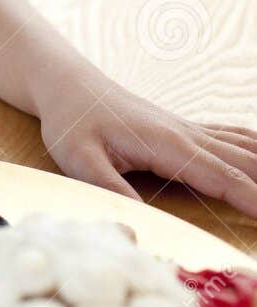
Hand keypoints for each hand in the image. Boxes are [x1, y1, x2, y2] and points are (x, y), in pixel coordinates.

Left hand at [37, 65, 256, 218]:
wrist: (69, 86)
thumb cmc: (72, 122)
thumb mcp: (77, 158)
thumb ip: (108, 186)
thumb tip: (137, 220)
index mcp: (166, 143)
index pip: (221, 175)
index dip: (252, 197)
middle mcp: (186, 133)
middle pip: (245, 161)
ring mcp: (188, 129)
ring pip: (244, 146)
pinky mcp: (185, 129)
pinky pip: (233, 136)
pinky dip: (256, 148)